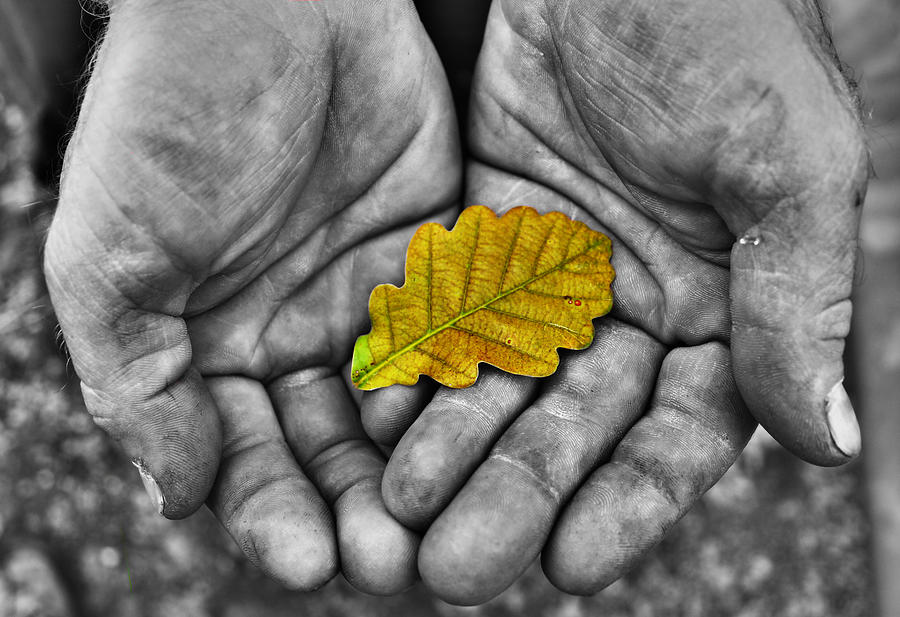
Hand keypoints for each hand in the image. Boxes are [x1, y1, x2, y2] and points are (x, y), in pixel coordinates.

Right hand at [43, 0, 459, 592]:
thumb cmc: (168, 117)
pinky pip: (464, 335)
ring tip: (452, 524)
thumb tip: (176, 498)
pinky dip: (476, 386)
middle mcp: (300, 338)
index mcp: (217, 350)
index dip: (271, 512)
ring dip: (425, 468)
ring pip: (407, 409)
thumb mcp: (112, 255)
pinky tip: (500, 433)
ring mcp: (375, 300)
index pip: (246, 459)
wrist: (263, 4)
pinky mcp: (442, 258)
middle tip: (395, 564)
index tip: (304, 559)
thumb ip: (138, 382)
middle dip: (359, 508)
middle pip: (335, 451)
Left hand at [364, 0, 868, 602]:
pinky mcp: (482, 239)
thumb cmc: (720, 30)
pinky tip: (376, 426)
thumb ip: (797, 297)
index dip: (629, 502)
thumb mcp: (784, 158)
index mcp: (723, 307)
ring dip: (453, 452)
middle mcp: (634, 307)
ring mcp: (553, 277)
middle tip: (458, 568)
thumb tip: (830, 439)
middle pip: (573, 427)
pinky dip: (416, 373)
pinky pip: (447, 320)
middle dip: (517, 495)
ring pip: (500, 387)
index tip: (574, 564)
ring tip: (401, 513)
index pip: (678, 435)